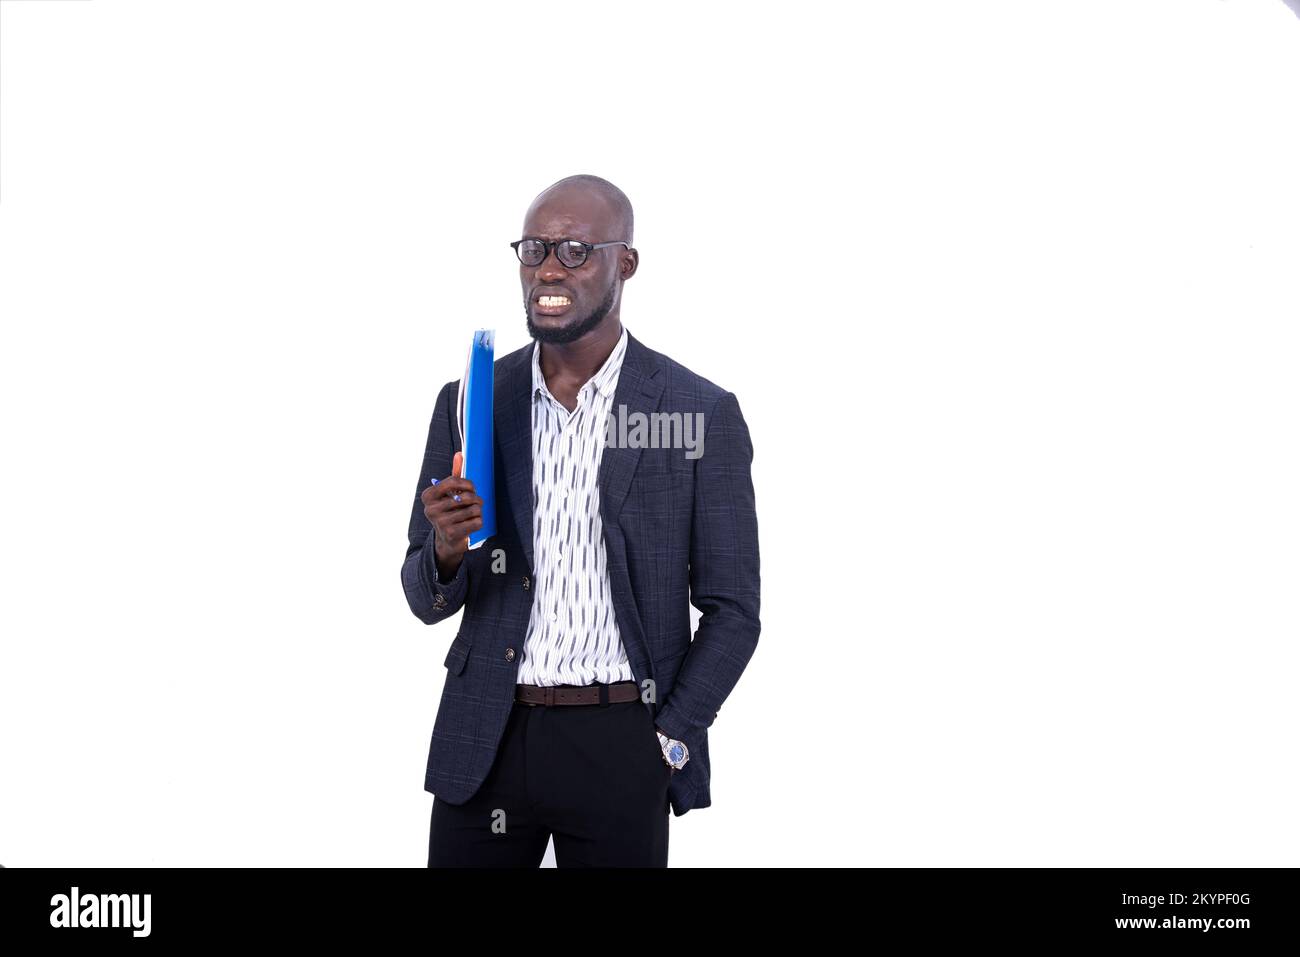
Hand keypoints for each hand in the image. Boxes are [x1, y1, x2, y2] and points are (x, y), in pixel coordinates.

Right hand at [419, 451, 481, 579]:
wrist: (447, 540)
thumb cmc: (450, 511)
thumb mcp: (448, 493)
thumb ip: (454, 475)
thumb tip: (459, 453)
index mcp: (428, 496)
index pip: (453, 481)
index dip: (467, 483)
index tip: (472, 488)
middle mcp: (430, 509)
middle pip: (466, 497)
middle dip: (476, 499)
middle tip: (476, 502)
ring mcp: (440, 523)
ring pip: (474, 509)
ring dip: (478, 511)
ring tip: (474, 513)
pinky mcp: (452, 534)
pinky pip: (477, 522)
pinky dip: (479, 521)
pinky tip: (473, 523)